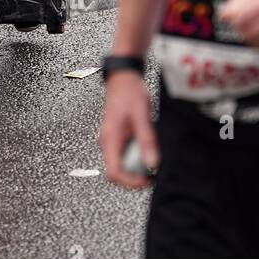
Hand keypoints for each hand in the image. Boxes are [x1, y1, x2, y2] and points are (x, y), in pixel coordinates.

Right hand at [99, 71, 158, 188]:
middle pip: (116, 171)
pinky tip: (145, 149)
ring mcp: (111, 139)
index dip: (130, 182)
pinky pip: (123, 153)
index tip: (147, 180)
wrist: (123, 76)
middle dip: (134, 176)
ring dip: (135, 166)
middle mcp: (107, 141)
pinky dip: (135, 156)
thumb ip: (146, 140)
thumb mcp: (142, 116)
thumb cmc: (129, 92)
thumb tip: (152, 163)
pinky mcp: (116, 136)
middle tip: (151, 173)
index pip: (114, 172)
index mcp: (110, 138)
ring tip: (150, 158)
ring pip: (120, 163)